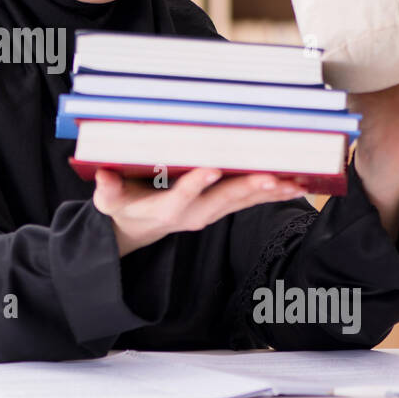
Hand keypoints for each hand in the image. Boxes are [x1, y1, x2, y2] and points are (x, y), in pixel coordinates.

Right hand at [93, 167, 305, 256]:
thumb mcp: (109, 202)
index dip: (195, 184)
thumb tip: (103, 176)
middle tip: (270, 177)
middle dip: (247, 189)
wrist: (138, 228)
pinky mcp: (222, 209)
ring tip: (293, 182)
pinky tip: (295, 185)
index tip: (210, 169)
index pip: (181, 196)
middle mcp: (194, 214)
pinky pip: (249, 201)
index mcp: (166, 210)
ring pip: (242, 202)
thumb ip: (108, 190)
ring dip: (268, 192)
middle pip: (222, 200)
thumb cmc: (124, 207)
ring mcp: (211, 213)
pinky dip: (272, 193)